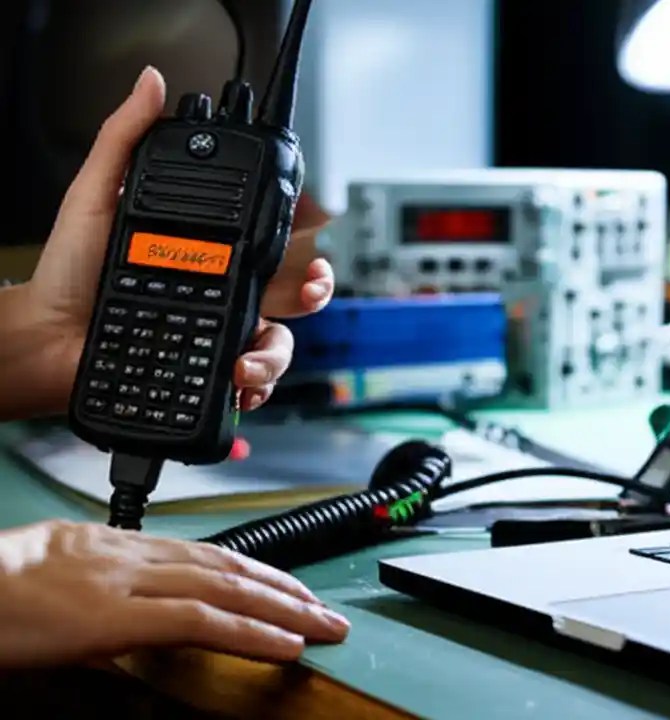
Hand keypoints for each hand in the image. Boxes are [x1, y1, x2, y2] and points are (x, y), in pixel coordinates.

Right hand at [0, 520, 348, 667]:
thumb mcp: (54, 576)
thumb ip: (101, 586)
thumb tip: (127, 607)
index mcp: (116, 545)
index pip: (205, 554)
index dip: (255, 571)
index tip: (288, 587)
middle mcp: (131, 555)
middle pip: (229, 567)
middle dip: (284, 590)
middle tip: (325, 609)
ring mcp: (125, 583)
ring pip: (227, 590)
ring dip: (285, 610)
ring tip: (323, 627)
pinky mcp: (115, 617)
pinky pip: (201, 622)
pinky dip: (251, 632)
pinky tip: (284, 644)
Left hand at [24, 66, 334, 414]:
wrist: (45, 339)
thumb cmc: (64, 272)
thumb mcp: (95, 196)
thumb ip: (125, 139)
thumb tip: (150, 83)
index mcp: (202, 252)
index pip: (265, 242)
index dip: (299, 236)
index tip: (312, 231)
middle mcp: (216, 294)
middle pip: (287, 294)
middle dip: (313, 292)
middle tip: (308, 289)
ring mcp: (213, 335)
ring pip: (275, 341)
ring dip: (275, 350)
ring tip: (246, 358)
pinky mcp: (205, 374)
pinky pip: (251, 383)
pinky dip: (255, 385)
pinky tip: (238, 380)